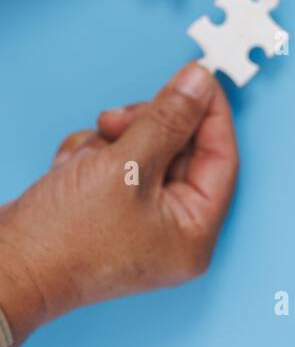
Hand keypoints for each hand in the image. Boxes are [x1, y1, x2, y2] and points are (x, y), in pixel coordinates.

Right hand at [0, 63, 238, 346]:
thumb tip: (199, 83)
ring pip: (144, 149)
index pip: (222, 157)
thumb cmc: (65, 238)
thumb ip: (169, 118)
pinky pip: (114, 162)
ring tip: (85, 159)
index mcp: (194, 232)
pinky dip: (90, 157)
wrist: (3, 268)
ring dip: (111, 143)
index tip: (196, 78)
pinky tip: (68, 171)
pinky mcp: (108, 210)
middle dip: (146, 127)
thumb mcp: (126, 165)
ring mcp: (139, 220)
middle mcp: (172, 230)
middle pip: (182, 150)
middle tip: (118, 119)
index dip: (209, 113)